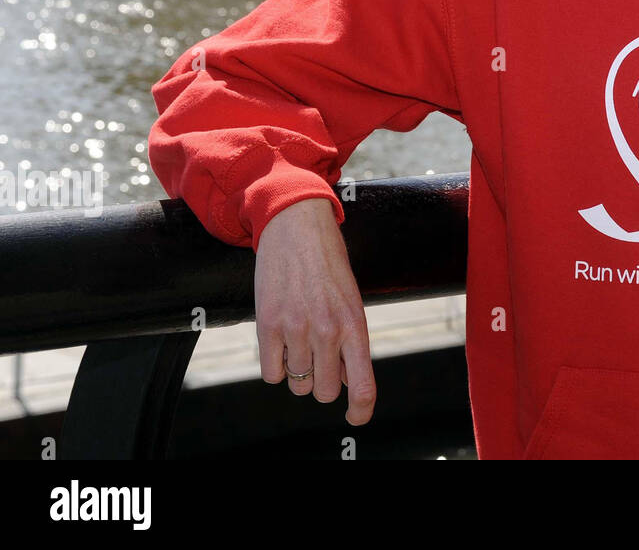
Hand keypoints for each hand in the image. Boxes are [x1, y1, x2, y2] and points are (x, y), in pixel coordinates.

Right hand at [254, 198, 376, 425]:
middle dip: (323, 381)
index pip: (363, 384)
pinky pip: (271, 373)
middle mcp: (327, 330)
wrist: (297, 228)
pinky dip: (275, 365)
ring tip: (300, 337)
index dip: (361, 409)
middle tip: (320, 356)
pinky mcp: (267, 325)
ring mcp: (296, 329)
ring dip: (298, 370)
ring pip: (297, 383)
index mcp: (355, 324)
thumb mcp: (351, 300)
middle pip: (324, 392)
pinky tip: (281, 340)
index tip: (356, 418)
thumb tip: (346, 380)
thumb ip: (350, 339)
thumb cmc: (328, 264)